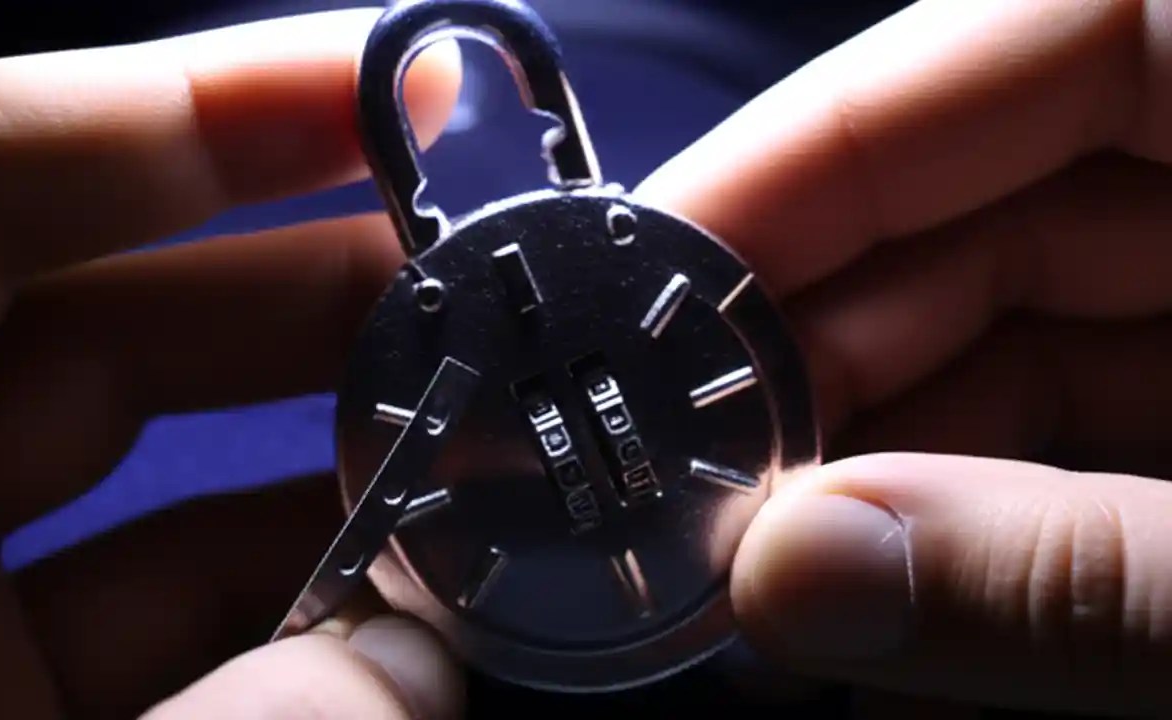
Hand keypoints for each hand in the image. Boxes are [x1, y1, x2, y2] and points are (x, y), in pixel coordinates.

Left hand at [0, 10, 464, 718]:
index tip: (393, 89)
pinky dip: (273, 610)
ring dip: (325, 476)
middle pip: (94, 320)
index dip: (184, 111)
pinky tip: (399, 628)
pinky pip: (133, 613)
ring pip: (137, 482)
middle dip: (316, 295)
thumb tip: (412, 667)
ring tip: (492, 487)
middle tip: (502, 314)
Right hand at [637, 0, 1171, 714]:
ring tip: (784, 589)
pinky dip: (1000, 525)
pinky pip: (1104, 435)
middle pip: (994, 212)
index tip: (655, 270)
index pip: (1015, 44)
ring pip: (1034, 342)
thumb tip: (803, 578)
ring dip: (897, 472)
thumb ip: (1081, 572)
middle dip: (831, 357)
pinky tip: (913, 622)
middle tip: (697, 481)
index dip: (816, 147)